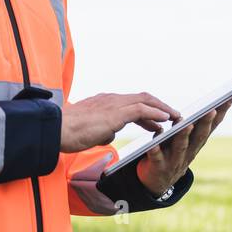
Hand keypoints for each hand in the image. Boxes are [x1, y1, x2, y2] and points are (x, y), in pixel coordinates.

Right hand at [60, 91, 179, 152]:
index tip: (158, 117)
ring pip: (145, 101)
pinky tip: (165, 119)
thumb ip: (102, 129)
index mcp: (105, 102)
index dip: (147, 110)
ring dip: (163, 108)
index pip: (131, 102)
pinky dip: (155, 113)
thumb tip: (110, 133)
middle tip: (172, 115)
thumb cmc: (67, 133)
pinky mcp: (115, 113)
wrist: (55, 130)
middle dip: (159, 106)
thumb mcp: (89, 131)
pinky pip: (141, 110)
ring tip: (175, 117)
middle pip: (142, 98)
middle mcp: (111, 99)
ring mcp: (113, 104)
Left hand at [135, 95, 231, 195]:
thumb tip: (206, 104)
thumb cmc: (172, 154)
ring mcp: (175, 160)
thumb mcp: (185, 140)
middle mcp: (189, 152)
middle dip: (206, 122)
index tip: (230, 97)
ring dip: (184, 135)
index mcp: (196, 143)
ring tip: (187, 123)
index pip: (211, 126)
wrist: (158, 183)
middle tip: (212, 109)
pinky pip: (157, 158)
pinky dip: (156, 151)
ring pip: (181, 146)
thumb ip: (191, 124)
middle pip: (199, 136)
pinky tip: (154, 144)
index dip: (222, 112)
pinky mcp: (159, 167)